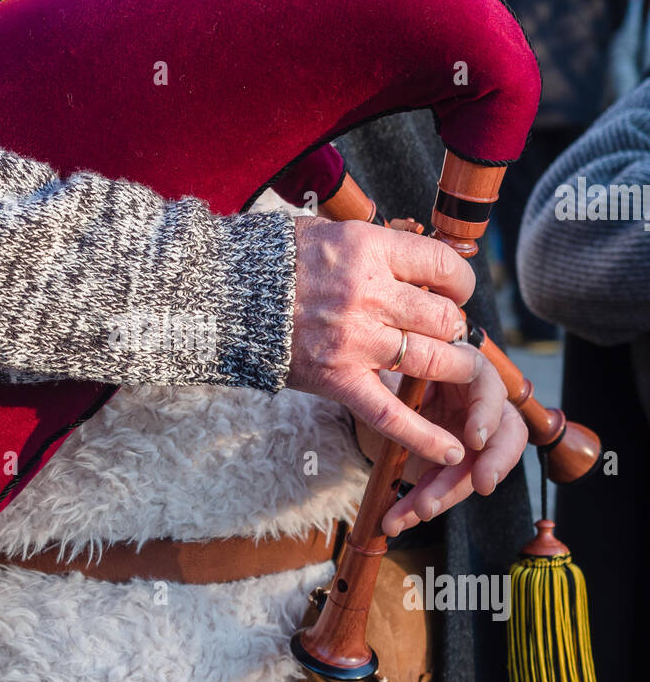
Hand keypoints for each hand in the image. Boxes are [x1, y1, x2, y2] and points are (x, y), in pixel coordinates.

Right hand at [288, 216, 480, 465]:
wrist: (221, 295)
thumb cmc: (274, 261)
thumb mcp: (329, 233)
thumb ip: (373, 246)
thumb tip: (413, 259)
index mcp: (367, 250)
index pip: (443, 266)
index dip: (460, 283)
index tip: (454, 292)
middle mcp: (367, 294)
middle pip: (443, 318)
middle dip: (454, 327)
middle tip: (447, 333)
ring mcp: (354, 341)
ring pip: (431, 361)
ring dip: (455, 368)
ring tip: (460, 371)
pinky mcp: (337, 379)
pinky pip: (390, 413)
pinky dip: (423, 436)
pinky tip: (451, 448)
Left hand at [353, 358, 529, 535]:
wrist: (364, 396)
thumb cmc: (382, 377)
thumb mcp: (387, 380)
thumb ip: (403, 393)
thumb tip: (411, 414)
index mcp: (465, 370)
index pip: (491, 391)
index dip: (487, 415)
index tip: (474, 439)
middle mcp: (477, 407)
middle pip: (504, 438)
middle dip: (493, 465)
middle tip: (480, 486)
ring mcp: (467, 441)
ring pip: (471, 473)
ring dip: (444, 495)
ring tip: (415, 512)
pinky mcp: (450, 469)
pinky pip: (442, 491)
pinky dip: (417, 507)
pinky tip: (395, 521)